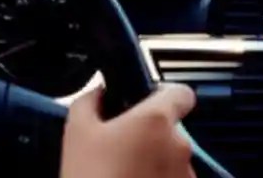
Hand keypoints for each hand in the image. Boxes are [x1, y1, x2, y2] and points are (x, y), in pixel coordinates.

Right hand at [61, 82, 196, 177]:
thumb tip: (99, 93)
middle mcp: (179, 146)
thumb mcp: (76, 132)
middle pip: (171, 131)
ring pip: (172, 161)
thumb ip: (90, 101)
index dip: (165, 95)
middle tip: (120, 152)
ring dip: (154, 166)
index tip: (147, 105)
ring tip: (124, 177)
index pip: (181, 93)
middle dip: (150, 138)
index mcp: (156, 120)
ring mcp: (186, 177)